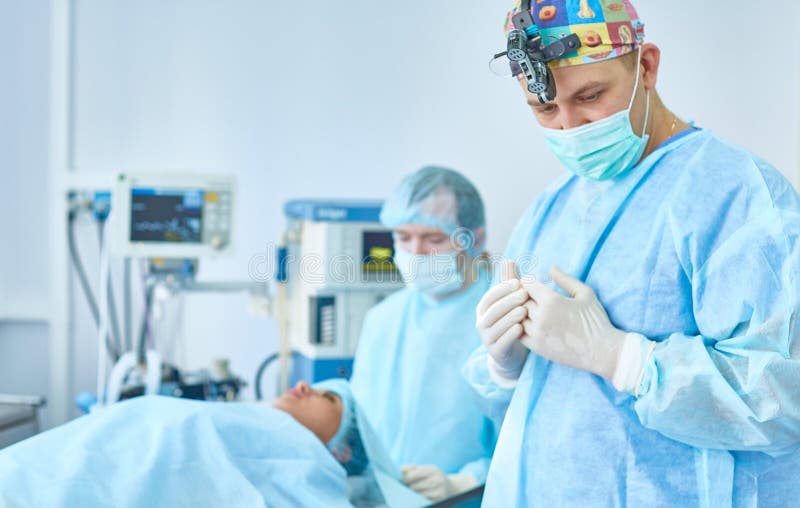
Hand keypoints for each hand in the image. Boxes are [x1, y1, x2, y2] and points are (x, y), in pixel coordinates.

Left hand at [401, 465, 476, 501]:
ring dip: (412, 495)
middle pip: (416, 486)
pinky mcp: (440, 500)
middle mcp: (438, 480)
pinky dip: (419, 499)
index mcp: (433, 470)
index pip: (415, 474)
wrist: (451, 488)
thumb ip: (412, 468)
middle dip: (408, 488)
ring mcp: (440, 491)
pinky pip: (425, 500)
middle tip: (404, 488)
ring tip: (410, 493)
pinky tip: (417, 498)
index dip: (406, 478)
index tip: (401, 481)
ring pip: (419, 495)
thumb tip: (402, 469)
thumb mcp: (425, 469)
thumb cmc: (433, 477)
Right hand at [475, 260, 529, 379]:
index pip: (490, 296)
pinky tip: (521, 328)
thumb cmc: (511, 322)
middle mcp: (481, 323)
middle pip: (493, 310)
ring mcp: (487, 339)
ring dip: (510, 317)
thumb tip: (509, 260)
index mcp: (483, 309)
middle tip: (524, 294)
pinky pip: (501, 342)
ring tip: (524, 310)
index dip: (502, 289)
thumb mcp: (510, 303)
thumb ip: (509, 283)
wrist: (510, 354)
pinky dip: (510, 335)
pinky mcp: (495, 352)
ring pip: (496, 326)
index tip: (518, 282)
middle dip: (508, 301)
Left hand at [521, 266, 628, 381]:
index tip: (532, 283)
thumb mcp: (585, 294)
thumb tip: (551, 268)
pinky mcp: (536, 347)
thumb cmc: (596, 320)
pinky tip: (528, 323)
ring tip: (528, 309)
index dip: (528, 282)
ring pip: (516, 316)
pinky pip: (518, 332)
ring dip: (520, 311)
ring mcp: (537, 333)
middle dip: (522, 295)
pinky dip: (519, 326)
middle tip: (527, 295)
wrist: (601, 352)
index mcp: (552, 301)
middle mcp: (541, 316)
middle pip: (519, 299)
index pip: (527, 284)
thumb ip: (566, 279)